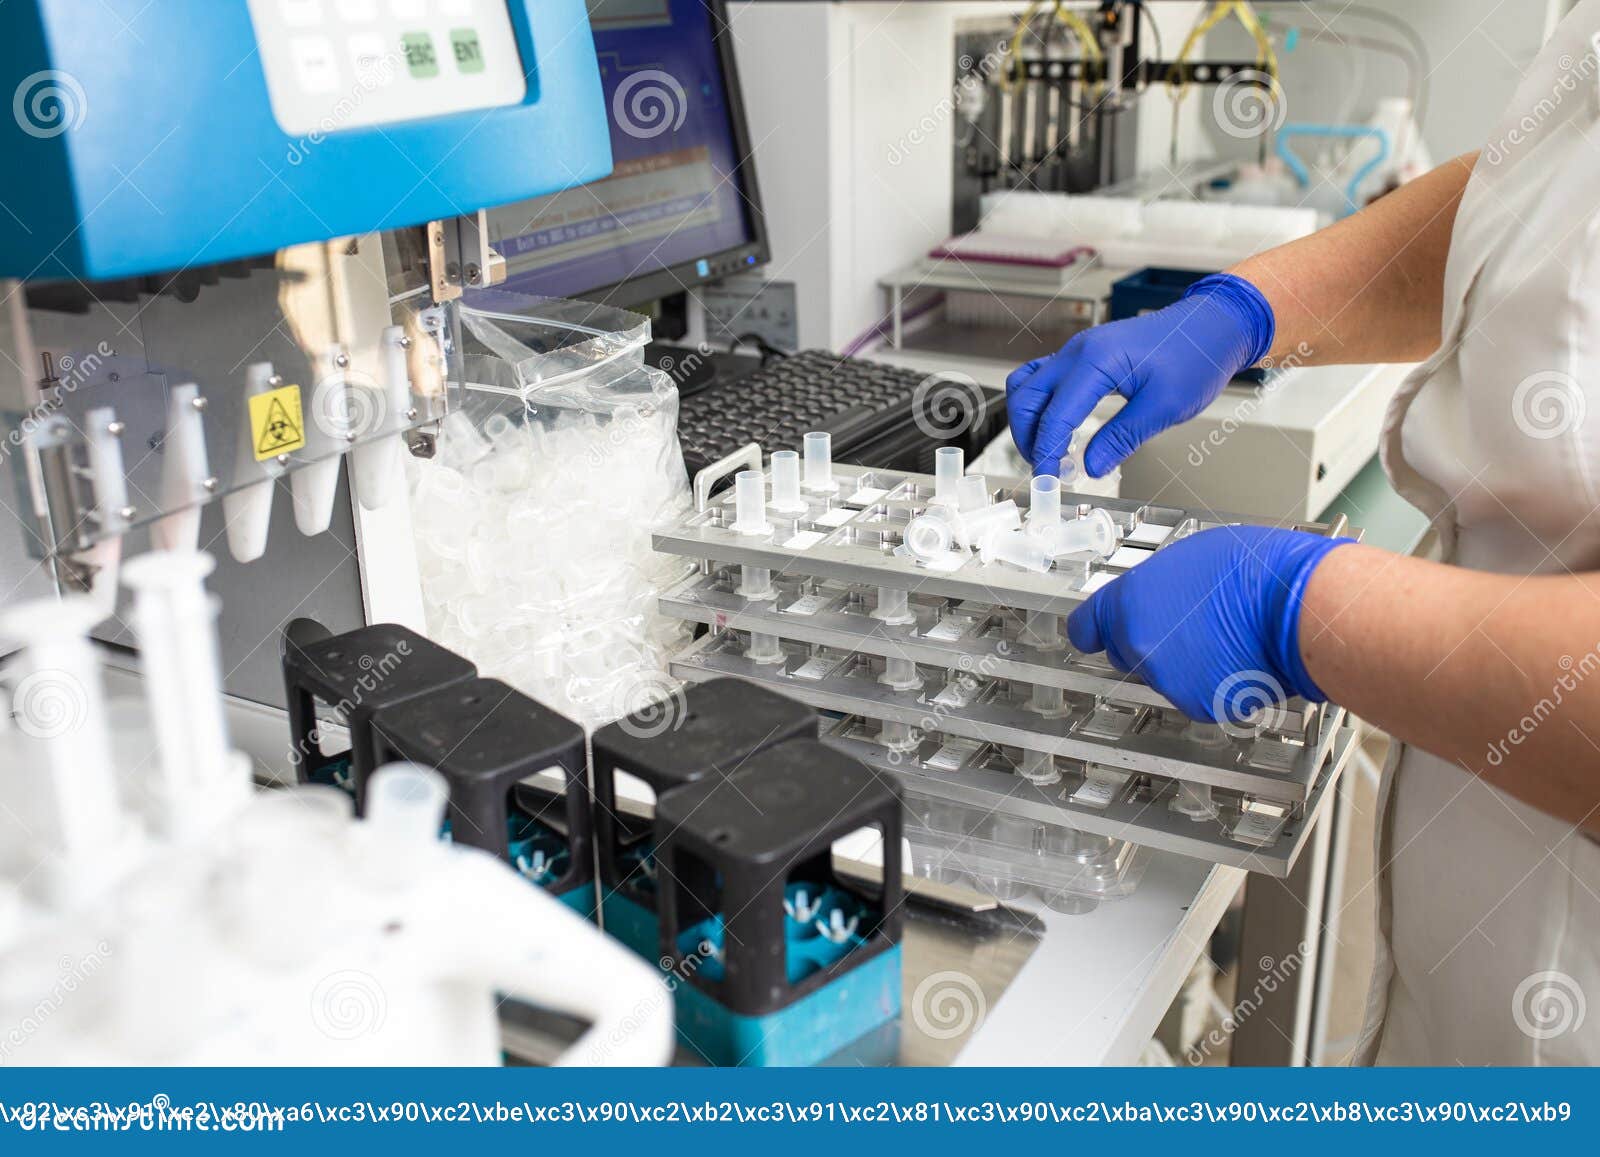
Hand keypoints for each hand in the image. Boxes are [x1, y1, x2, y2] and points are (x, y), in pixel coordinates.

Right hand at [1007, 273, 1274, 477]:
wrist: (1212, 325)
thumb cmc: (1196, 356)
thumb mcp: (1164, 406)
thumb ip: (1122, 437)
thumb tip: (1091, 466)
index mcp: (1097, 360)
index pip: (1055, 415)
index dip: (1047, 453)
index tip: (1049, 480)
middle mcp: (1079, 351)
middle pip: (1027, 398)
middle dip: (1029, 438)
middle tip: (1046, 469)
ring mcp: (1077, 350)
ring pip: (1028, 386)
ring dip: (1028, 420)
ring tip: (1046, 450)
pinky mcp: (1083, 354)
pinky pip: (1043, 377)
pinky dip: (1039, 404)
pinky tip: (1054, 425)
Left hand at [1066, 524, 1351, 722]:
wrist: (1295, 605)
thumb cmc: (1253, 571)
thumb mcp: (1187, 559)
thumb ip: (1156, 589)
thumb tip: (1156, 602)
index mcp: (1128, 602)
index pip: (1085, 627)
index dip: (1094, 630)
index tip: (1094, 634)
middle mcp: (1138, 644)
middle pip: (1127, 653)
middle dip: (1150, 643)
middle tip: (1190, 624)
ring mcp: (1167, 679)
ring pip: (1165, 677)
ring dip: (1186, 664)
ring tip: (1226, 636)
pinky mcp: (1198, 704)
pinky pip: (1199, 695)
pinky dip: (1215, 684)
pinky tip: (1239, 658)